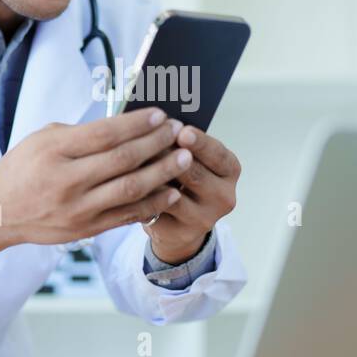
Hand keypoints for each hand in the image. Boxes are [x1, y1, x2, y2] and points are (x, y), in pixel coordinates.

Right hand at [0, 108, 189, 267]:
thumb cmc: (23, 168)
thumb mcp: (43, 139)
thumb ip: (82, 133)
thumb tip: (127, 124)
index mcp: (54, 151)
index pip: (104, 134)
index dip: (136, 123)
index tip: (160, 115)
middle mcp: (66, 181)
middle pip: (123, 160)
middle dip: (156, 144)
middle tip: (178, 132)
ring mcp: (77, 209)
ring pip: (131, 189)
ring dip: (163, 172)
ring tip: (184, 157)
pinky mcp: (85, 229)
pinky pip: (127, 215)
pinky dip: (152, 203)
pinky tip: (171, 190)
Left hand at [143, 125, 240, 264]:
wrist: (179, 223)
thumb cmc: (183, 180)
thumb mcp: (192, 159)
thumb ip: (181, 143)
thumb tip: (158, 123)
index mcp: (229, 170)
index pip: (218, 154)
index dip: (200, 142)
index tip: (183, 131)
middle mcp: (224, 195)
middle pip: (195, 173)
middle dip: (168, 154)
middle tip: (147, 140)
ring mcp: (205, 218)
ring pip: (173, 194)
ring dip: (151, 175)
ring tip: (131, 159)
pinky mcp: (183, 233)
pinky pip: (157, 211)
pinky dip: (141, 196)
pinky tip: (127, 183)